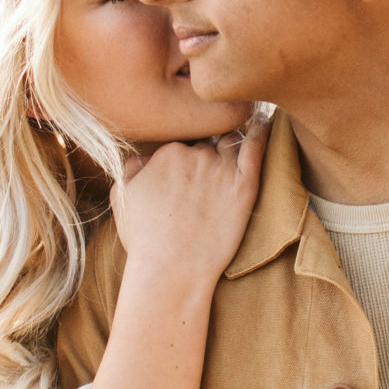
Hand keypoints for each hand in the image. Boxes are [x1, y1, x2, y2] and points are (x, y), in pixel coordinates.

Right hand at [113, 115, 269, 288]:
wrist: (171, 268)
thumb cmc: (145, 238)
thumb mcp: (122, 196)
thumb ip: (133, 166)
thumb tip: (147, 157)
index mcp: (167, 153)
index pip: (183, 143)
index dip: (185, 158)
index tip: (186, 175)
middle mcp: (195, 154)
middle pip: (207, 142)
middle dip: (208, 151)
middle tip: (209, 171)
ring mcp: (222, 168)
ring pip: (231, 141)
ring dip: (233, 139)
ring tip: (241, 137)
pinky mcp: (244, 185)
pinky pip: (256, 147)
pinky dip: (262, 131)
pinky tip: (265, 120)